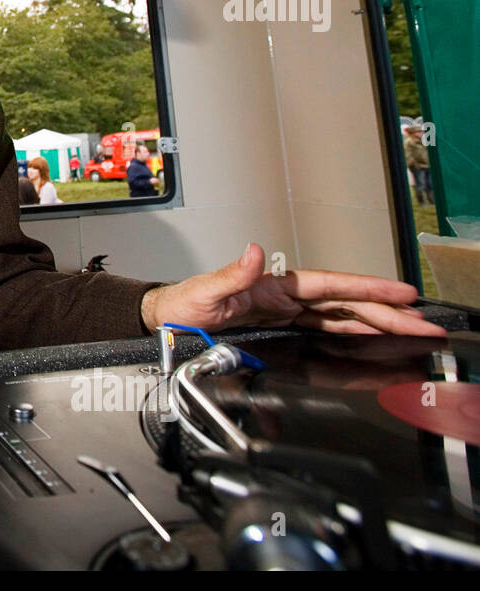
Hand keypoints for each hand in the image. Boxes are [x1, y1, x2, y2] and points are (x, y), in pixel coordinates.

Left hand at [140, 243, 445, 337]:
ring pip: (340, 316)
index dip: (367, 289)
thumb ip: (232, 275)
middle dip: (386, 312)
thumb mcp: (204, 291)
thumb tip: (253, 252)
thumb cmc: (181, 305)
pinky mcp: (279, 325)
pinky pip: (323, 328)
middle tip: (424, 323)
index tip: (400, 295)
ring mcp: (284, 311)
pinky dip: (350, 333)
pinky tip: (370, 338)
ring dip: (376, 323)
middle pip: (345, 303)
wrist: (165, 322)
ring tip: (412, 330)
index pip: (331, 286)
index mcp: (274, 286)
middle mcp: (284, 296)